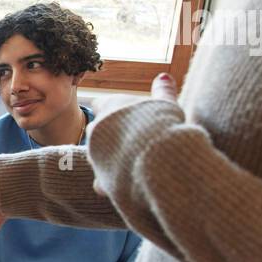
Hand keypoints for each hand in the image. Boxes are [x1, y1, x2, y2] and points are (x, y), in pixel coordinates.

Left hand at [89, 73, 178, 194]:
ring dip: (112, 160)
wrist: (157, 158)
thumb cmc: (163, 125)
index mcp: (109, 107)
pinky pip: (102, 182)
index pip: (101, 105)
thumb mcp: (166, 104)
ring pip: (99, 157)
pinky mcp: (101, 178)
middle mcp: (97, 129)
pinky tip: (127, 184)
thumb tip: (164, 77)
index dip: (112, 111)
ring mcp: (95, 155)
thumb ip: (163, 91)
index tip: (124, 116)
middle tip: (135, 143)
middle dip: (112, 138)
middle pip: (99, 132)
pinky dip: (112, 184)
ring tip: (137, 163)